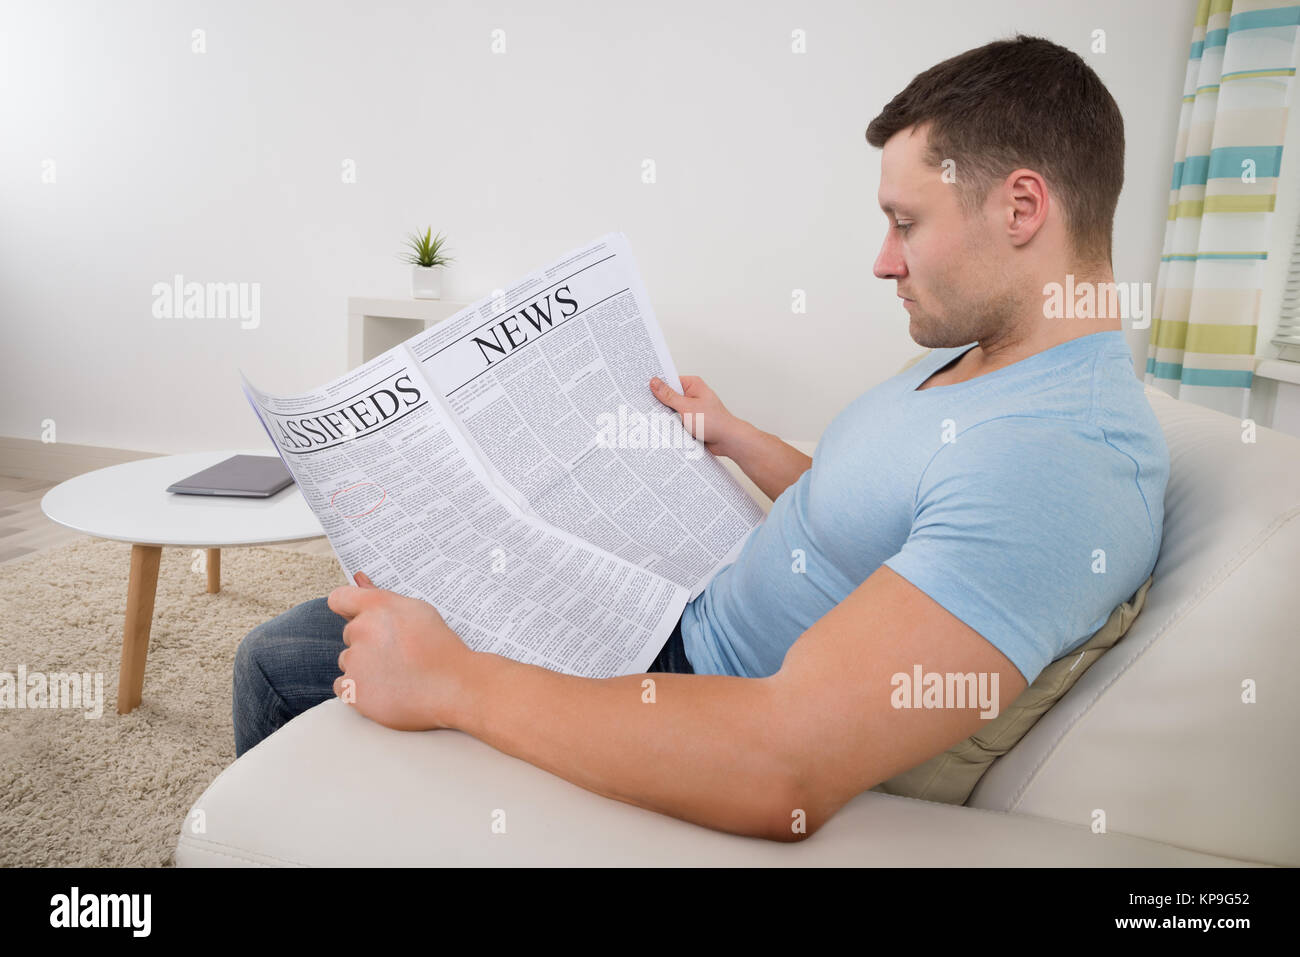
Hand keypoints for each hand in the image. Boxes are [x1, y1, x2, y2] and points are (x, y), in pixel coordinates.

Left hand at [327, 570, 472, 731]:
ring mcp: (355, 661)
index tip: (359, 618)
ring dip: (364, 667)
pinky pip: (344, 686)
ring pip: (348, 660)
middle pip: (350, 634)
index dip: (348, 608)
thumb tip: (359, 578)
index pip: (339, 598)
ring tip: (396, 674)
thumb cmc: (440, 648)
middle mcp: (362, 629)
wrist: (454, 687)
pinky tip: (385, 690)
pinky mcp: (353, 689)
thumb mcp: (416, 611)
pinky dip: (359, 690)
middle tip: (397, 653)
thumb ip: (381, 596)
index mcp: (378, 606)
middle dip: (368, 642)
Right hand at [649, 374, 751, 457]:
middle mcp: (692, 395)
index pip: (668, 380)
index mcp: (692, 385)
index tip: (643, 390)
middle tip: (647, 408)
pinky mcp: (690, 421)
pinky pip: (676, 421)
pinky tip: (665, 430)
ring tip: (657, 420)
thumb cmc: (715, 422)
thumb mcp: (687, 407)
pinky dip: (671, 426)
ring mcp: (691, 408)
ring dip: (666, 417)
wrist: (728, 441)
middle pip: (668, 396)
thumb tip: (655, 383)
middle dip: (659, 404)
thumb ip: (669, 396)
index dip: (656, 385)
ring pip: (671, 410)